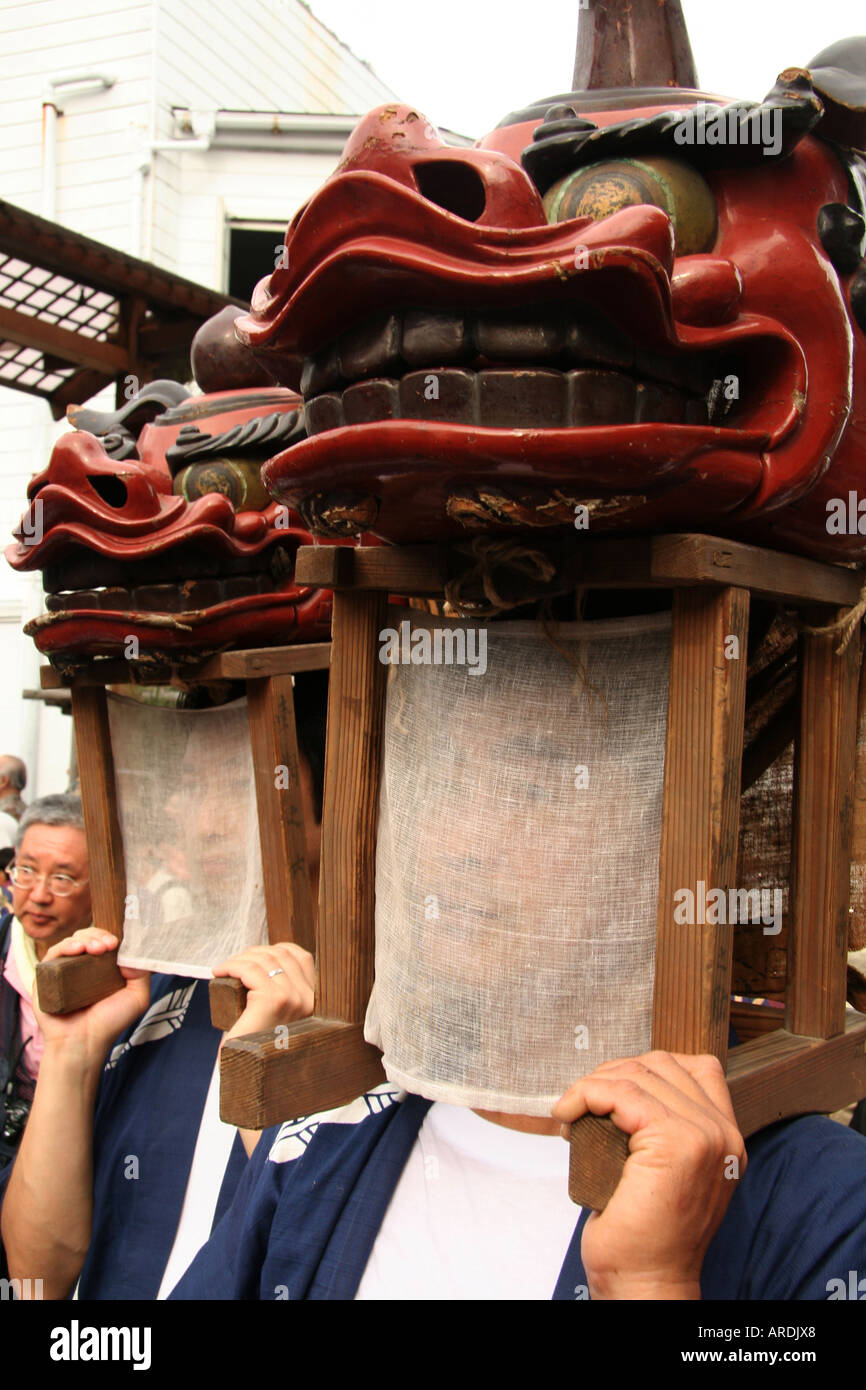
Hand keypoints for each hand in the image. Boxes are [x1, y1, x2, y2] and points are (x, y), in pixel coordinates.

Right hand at [35, 928, 150, 1064]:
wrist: (83, 1044)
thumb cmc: (108, 1023)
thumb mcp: (137, 998)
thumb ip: (142, 973)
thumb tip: (134, 950)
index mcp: (102, 968)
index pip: (104, 941)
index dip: (110, 937)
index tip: (116, 942)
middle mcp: (82, 967)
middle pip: (88, 937)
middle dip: (98, 936)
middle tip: (106, 945)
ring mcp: (63, 971)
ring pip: (71, 942)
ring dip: (84, 939)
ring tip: (94, 948)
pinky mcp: (46, 977)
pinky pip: (52, 954)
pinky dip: (64, 946)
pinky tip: (76, 950)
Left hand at [213, 942, 314, 1041]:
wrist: (245, 1077)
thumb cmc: (256, 1047)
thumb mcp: (279, 1016)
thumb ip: (285, 994)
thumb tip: (270, 959)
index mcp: (314, 1002)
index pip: (303, 958)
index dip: (278, 948)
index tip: (256, 955)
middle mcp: (308, 999)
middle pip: (281, 955)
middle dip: (254, 952)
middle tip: (234, 964)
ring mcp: (293, 999)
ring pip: (265, 960)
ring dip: (239, 958)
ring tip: (225, 969)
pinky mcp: (272, 1001)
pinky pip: (250, 971)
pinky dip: (232, 966)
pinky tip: (220, 972)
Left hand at [553, 1051, 745, 1299]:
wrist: (644, 1283)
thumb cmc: (643, 1235)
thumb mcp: (664, 1171)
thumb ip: (663, 1128)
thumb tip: (620, 1084)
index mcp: (726, 1137)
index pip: (695, 1067)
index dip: (645, 1068)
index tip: (610, 1092)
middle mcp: (724, 1133)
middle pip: (662, 1064)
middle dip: (612, 1073)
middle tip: (581, 1102)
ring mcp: (705, 1136)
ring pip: (639, 1074)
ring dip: (594, 1084)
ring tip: (573, 1111)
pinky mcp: (677, 1143)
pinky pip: (622, 1093)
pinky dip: (587, 1093)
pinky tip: (569, 1113)